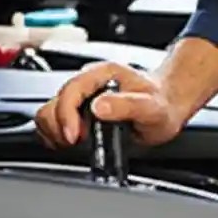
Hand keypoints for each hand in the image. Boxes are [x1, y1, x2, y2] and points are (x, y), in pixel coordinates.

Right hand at [34, 61, 182, 147]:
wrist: (168, 105)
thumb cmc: (161, 103)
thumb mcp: (151, 107)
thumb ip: (126, 106)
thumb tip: (99, 107)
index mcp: (103, 74)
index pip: (70, 91)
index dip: (66, 115)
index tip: (74, 136)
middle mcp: (88, 83)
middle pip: (54, 103)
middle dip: (59, 127)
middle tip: (78, 142)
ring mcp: (81, 97)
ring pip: (48, 112)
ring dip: (55, 131)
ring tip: (75, 142)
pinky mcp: (78, 111)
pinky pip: (53, 122)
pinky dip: (55, 135)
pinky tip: (72, 142)